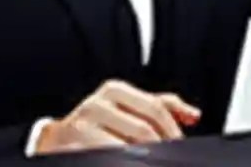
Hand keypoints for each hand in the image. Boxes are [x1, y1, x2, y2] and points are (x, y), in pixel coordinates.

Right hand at [34, 80, 200, 154]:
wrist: (56, 141)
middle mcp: (95, 105)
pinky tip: (130, 161)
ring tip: (150, 160)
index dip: (172, 131)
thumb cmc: (99, 125)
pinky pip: (106, 158)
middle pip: (144, 132)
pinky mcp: (70, 148)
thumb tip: (193, 115)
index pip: (155, 109)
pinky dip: (121, 162)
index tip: (179, 145)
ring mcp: (80, 127)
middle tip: (169, 157)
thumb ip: (162, 107)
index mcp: (114, 90)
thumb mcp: (129, 109)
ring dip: (144, 158)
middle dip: (161, 148)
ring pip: (127, 150)